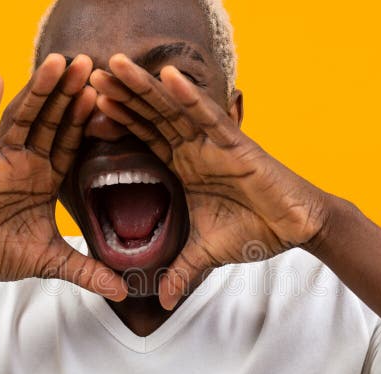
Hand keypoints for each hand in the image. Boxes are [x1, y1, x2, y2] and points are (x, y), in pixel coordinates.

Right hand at [0, 54, 126, 300]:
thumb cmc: (1, 252)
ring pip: (20, 119)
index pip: (72, 141)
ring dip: (36, 91)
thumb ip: (86, 272)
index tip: (108, 95)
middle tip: (89, 63)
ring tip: (55, 63)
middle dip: (68, 93)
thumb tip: (124, 292)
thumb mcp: (51, 261)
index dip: (87, 119)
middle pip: (50, 120)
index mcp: (46, 176)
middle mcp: (25, 161)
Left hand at [90, 55, 327, 308]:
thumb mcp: (206, 254)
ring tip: (113, 64)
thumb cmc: (255, 231)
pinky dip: (187, 96)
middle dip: (120, 95)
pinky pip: (207, 116)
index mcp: (183, 165)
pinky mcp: (235, 143)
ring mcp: (213, 142)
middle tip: (85, 73)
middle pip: (150, 115)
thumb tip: (162, 302)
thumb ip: (181, 271)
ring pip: (171, 109)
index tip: (86, 107)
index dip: (118, 121)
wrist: (295, 229)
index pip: (144, 137)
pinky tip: (166, 77)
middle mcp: (194, 147)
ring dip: (142, 87)